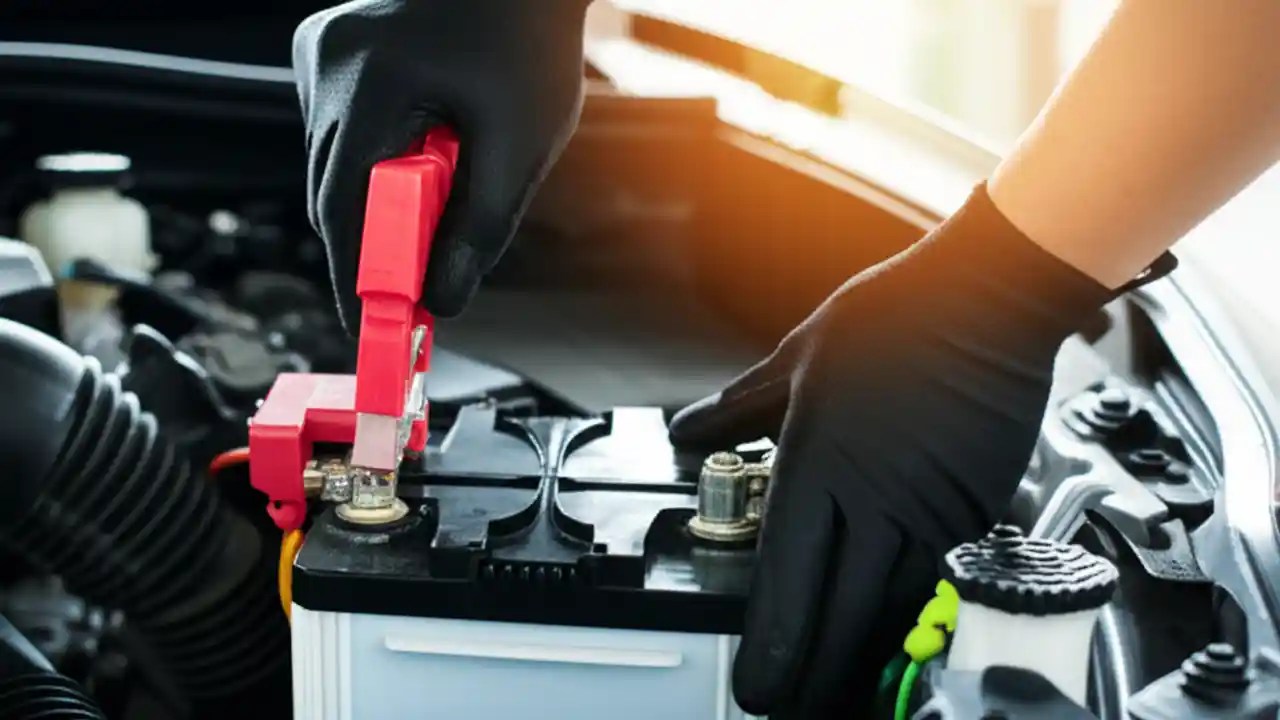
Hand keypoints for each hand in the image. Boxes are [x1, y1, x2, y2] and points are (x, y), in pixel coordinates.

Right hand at [294, 0, 590, 326]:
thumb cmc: (529, 46)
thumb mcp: (519, 149)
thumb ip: (479, 230)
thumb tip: (442, 300)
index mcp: (370, 84)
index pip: (344, 208)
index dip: (357, 279)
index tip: (372, 331)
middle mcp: (327, 62)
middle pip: (331, 192)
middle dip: (376, 247)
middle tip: (416, 298)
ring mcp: (321, 52)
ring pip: (333, 165)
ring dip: (379, 200)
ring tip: (444, 195)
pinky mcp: (326, 49)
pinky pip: (338, 132)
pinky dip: (372, 162)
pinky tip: (422, 147)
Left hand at [670, 186, 1113, 715]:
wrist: (989, 300)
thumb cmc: (895, 320)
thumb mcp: (795, 360)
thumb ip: (738, 410)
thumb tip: (689, 433)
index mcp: (820, 463)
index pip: (788, 578)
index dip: (772, 644)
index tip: (757, 685)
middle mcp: (877, 498)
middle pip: (845, 615)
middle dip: (817, 675)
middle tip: (793, 709)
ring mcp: (934, 509)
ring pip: (897, 609)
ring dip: (867, 658)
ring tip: (842, 693)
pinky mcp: (976, 510)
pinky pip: (940, 576)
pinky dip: (914, 613)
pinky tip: (897, 634)